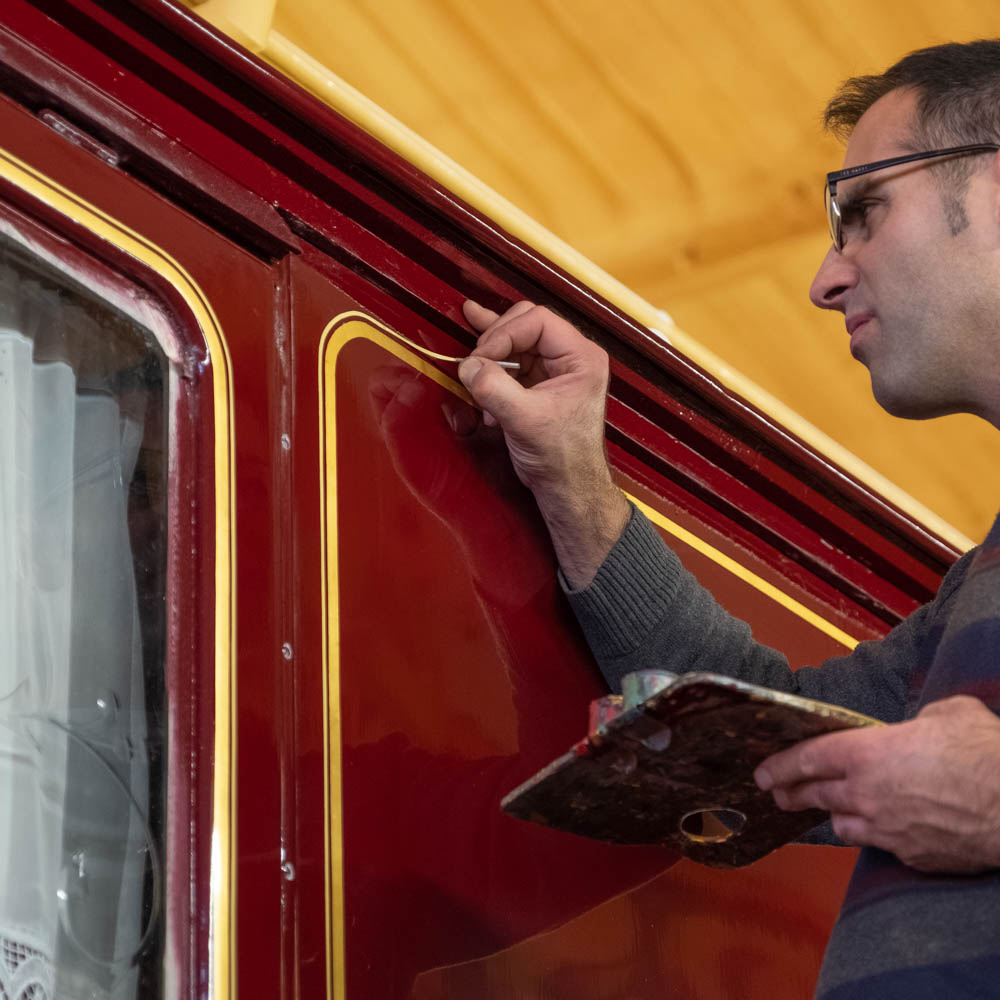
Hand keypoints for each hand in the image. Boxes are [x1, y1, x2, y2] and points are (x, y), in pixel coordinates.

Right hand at [457, 300, 628, 587]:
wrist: (567, 488)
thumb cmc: (561, 458)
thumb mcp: (524, 420)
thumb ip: (493, 388)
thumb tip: (467, 366)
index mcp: (581, 357)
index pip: (537, 320)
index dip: (503, 333)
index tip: (480, 358)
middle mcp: (570, 357)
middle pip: (525, 323)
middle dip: (495, 340)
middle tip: (475, 363)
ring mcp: (553, 370)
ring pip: (515, 340)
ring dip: (490, 353)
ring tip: (467, 353)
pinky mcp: (538, 384)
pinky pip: (510, 362)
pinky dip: (491, 368)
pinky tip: (474, 372)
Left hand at [754, 695, 999, 872]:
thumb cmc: (985, 754)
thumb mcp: (948, 714)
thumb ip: (920, 719)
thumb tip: (923, 724)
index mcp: (868, 754)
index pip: (807, 758)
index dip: (780, 765)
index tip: (762, 772)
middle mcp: (867, 794)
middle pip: (815, 795)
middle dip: (792, 793)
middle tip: (778, 793)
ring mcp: (888, 829)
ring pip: (843, 825)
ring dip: (835, 815)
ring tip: (832, 808)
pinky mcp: (912, 855)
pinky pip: (881, 844)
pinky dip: (876, 834)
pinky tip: (883, 827)